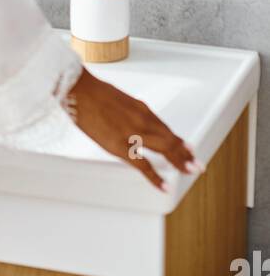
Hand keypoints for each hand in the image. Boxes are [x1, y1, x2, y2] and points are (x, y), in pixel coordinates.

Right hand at [62, 66, 203, 190]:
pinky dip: (156, 177)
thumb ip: (129, 113)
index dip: (178, 140)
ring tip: (190, 171)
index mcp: (141, 109)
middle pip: (170, 140)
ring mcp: (134, 133)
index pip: (165, 128)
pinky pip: (143, 165)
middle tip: (196, 164)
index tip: (187, 148)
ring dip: (179, 161)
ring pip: (165, 149)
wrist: (79, 90)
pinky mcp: (121, 145)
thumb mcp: (118, 100)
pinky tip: (165, 185)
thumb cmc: (92, 93)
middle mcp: (142, 120)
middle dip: (185, 153)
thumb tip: (132, 121)